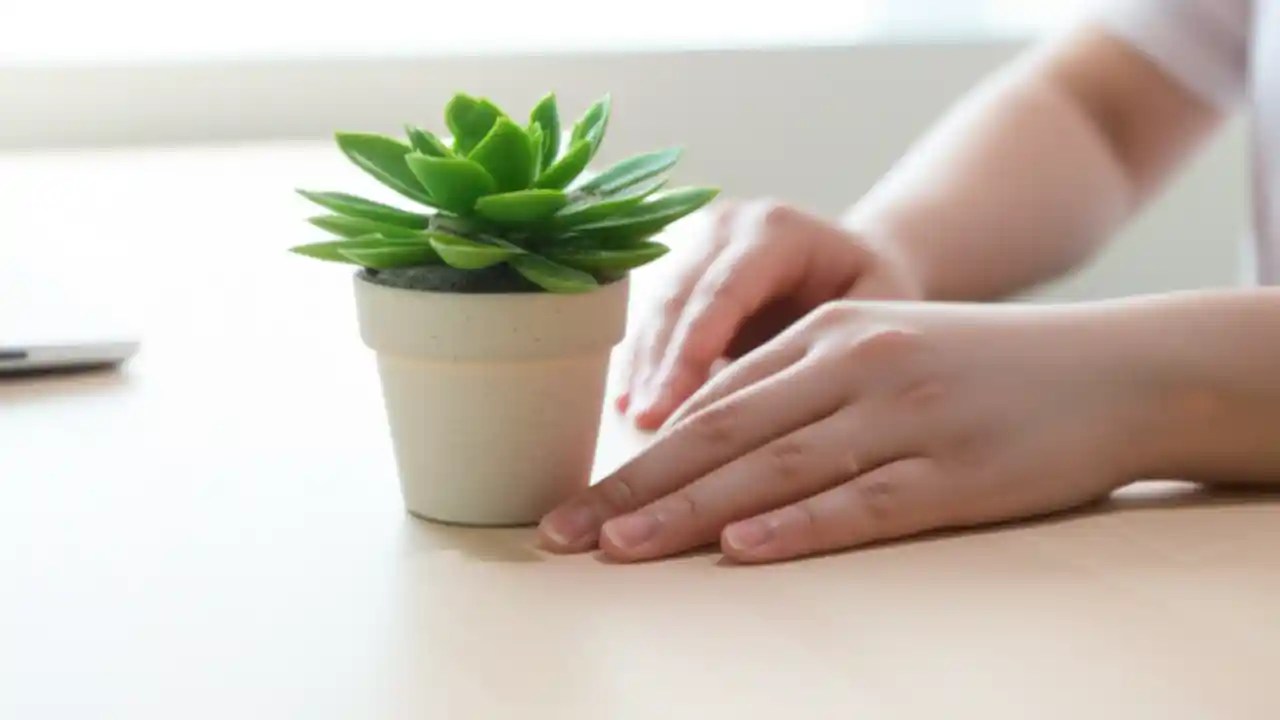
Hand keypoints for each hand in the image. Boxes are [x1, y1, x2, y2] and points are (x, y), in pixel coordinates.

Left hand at [541, 300, 1152, 561]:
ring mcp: (904, 418)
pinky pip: (863, 501)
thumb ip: (801, 385)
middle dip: (635, 487)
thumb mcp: (884, 350)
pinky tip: (742, 547)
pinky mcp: (955, 473)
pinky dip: (798, 525)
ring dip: (690, 511)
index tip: (582, 499)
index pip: (715, 399)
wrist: (1112, 368)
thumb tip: (713, 442)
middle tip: (566, 533)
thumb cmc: (983, 365)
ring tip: (622, 548)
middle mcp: (856, 367)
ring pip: (776, 467)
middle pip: (723, 432)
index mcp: (832, 334)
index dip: (640, 453)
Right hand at [619, 200, 922, 429]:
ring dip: (643, 369)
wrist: (854, 264)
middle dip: (661, 366)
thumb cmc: (874, 289)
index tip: (671, 404)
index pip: (724, 290)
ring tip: (635, 422)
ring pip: (657, 312)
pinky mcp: (680, 275)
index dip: (693, 349)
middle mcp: (725, 228)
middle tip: (647, 424)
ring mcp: (696, 247)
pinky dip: (642, 365)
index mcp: (775, 229)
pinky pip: (654, 323)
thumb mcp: (876, 308)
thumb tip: (780, 403)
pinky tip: (630, 407)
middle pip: (681, 300)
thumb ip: (830, 344)